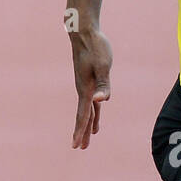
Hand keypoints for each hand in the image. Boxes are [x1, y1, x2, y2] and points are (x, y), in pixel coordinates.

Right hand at [69, 25, 112, 148]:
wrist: (84, 32)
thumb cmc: (96, 46)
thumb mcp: (104, 65)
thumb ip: (104, 84)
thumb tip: (102, 101)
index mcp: (86, 89)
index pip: (83, 115)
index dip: (81, 131)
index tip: (76, 146)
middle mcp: (83, 90)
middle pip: (83, 116)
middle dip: (82, 133)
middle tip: (79, 148)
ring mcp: (86, 85)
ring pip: (87, 109)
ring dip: (87, 124)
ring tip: (89, 137)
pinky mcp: (90, 80)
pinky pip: (91, 100)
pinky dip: (94, 109)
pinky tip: (97, 110)